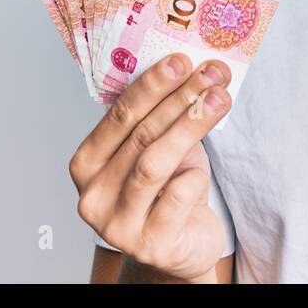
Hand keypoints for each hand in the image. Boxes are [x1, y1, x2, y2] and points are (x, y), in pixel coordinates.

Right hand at [70, 53, 232, 280]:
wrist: (181, 247)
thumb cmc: (169, 189)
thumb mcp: (157, 149)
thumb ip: (159, 118)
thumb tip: (193, 68)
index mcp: (87, 163)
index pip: (119, 116)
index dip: (151, 85)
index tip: (181, 60)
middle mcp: (93, 195)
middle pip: (140, 135)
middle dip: (180, 99)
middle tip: (211, 74)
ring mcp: (118, 224)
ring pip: (154, 163)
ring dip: (191, 125)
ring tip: (219, 99)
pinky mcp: (150, 244)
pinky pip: (177, 196)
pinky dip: (194, 175)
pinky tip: (201, 170)